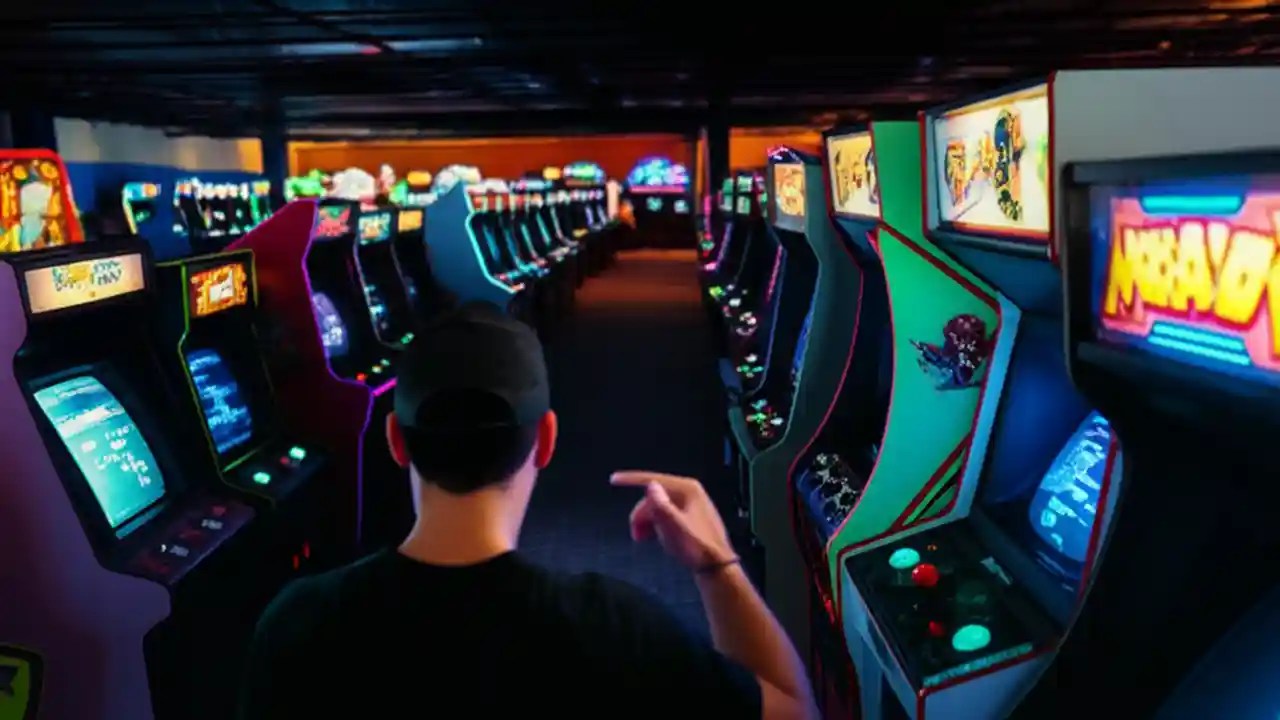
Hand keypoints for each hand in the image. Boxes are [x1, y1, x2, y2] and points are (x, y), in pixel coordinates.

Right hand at [611, 471, 736, 571]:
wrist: (717, 568)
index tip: (613, 480)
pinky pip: (666, 516)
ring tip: (642, 539)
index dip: (631, 479)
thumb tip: (650, 485)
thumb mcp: (673, 525)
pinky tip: (654, 538)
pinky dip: (656, 525)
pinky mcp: (691, 519)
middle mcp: (690, 493)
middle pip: (654, 497)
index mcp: (687, 489)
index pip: (654, 480)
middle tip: (635, 534)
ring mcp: (691, 506)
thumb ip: (660, 504)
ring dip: (647, 522)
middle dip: (641, 514)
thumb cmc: (695, 546)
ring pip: (659, 508)